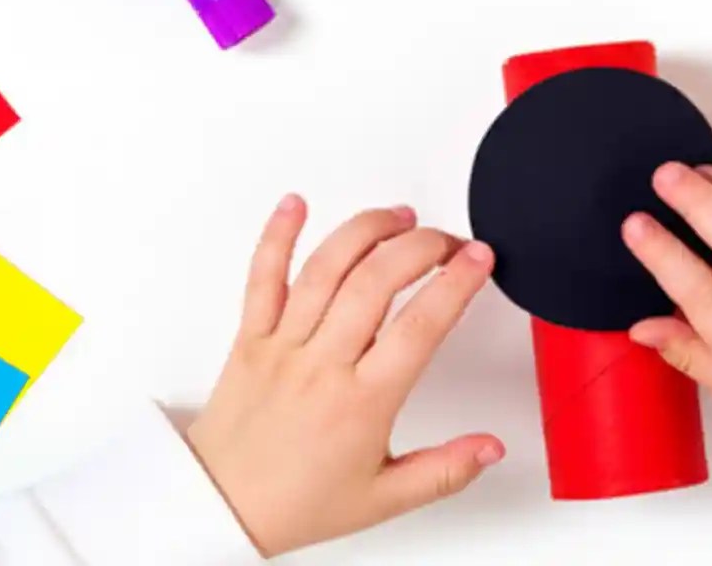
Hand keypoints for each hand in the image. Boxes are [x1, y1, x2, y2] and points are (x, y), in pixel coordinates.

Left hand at [185, 196, 504, 556]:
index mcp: (362, 402)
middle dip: (422, 246)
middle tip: (449, 240)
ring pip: (326, 268)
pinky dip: (276, 235)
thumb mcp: (385, 498)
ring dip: (366, 230)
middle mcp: (322, 365)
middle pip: (377, 281)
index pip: (420, 325)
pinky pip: (261, 277)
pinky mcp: (250, 338)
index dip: (457, 283)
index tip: (479, 259)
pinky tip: (295, 205)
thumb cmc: (297, 502)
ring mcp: (283, 345)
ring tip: (399, 217)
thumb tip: (491, 447)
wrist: (219, 507)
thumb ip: (445, 470)